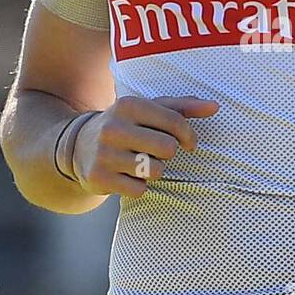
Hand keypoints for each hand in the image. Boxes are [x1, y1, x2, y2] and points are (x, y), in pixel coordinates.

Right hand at [72, 95, 217, 197]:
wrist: (79, 145)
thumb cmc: (126, 125)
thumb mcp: (148, 110)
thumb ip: (182, 107)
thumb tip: (215, 107)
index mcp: (128, 105)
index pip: (175, 122)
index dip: (188, 136)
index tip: (188, 143)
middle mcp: (113, 128)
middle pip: (167, 149)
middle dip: (167, 153)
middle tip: (155, 151)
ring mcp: (104, 154)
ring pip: (154, 171)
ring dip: (153, 170)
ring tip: (140, 162)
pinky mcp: (98, 178)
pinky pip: (139, 190)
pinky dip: (138, 186)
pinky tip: (126, 175)